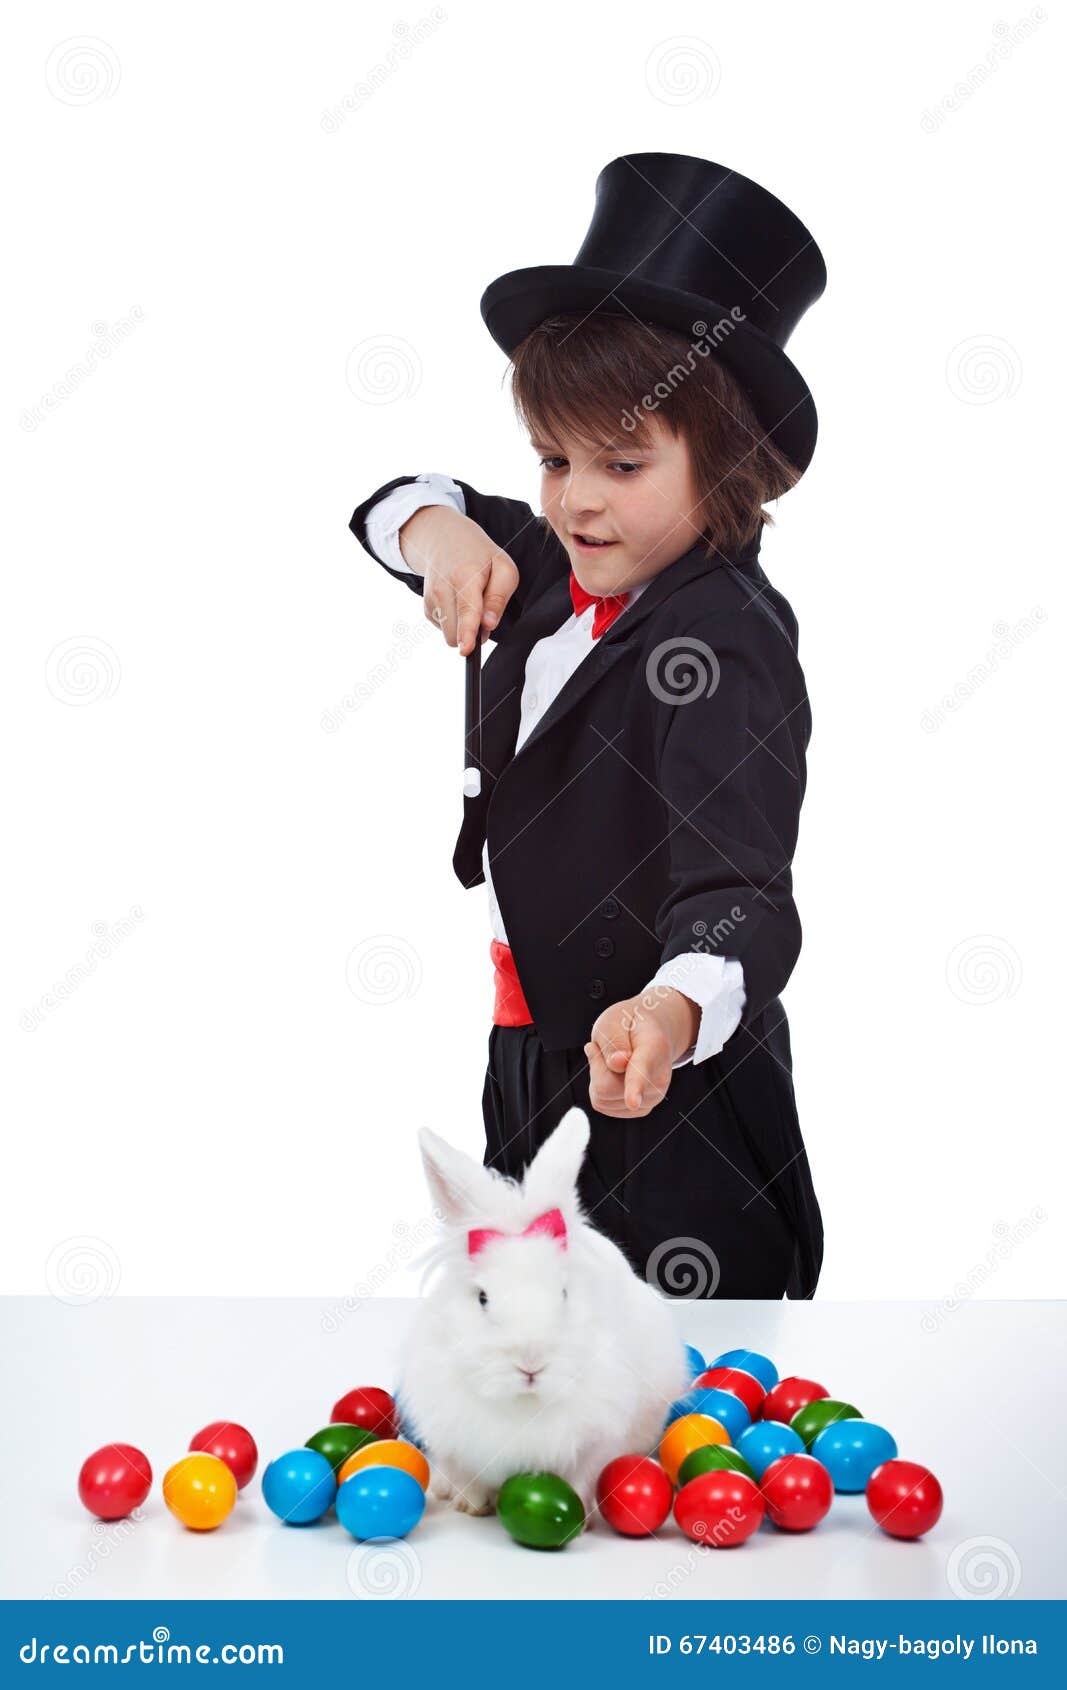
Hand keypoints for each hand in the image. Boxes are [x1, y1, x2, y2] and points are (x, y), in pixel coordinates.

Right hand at [398, 506, 518, 654]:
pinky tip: (458, 601)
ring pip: (450, 636)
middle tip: (484, 609)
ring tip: (470, 600)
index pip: (467, 610)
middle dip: (473, 632)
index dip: (467, 633)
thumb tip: (488, 625)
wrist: (445, 539)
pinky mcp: (426, 608)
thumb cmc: (481, 556)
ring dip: (464, 627)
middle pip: (457, 633)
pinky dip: (455, 622)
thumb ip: (499, 598)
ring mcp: (430, 599)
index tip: (466, 649)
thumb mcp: (504, 569)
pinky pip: (445, 630)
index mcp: (465, 576)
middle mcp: (441, 588)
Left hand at [583, 988, 699, 1117]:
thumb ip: (613, 1040)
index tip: (633, 1102)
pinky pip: (602, 1103)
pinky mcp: (640, 1109)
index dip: (636, 1087)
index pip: (642, 1070)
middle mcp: (659, 1078)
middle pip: (607, 1086)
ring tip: (612, 1058)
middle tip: (601, 1046)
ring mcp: (652, 1097)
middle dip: (596, 1065)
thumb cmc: (629, 1025)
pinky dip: (599, 1087)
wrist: (651, 1034)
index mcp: (655, 1048)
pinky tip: (612, 1073)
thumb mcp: (614, 1020)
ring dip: (597, 1076)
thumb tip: (616, 1064)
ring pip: (603, 1096)